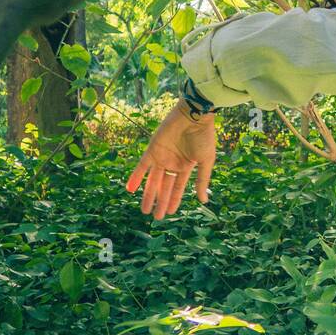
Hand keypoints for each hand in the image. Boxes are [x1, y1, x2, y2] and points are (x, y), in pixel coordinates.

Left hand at [126, 102, 215, 219]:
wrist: (194, 117)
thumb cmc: (203, 137)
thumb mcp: (206, 161)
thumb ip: (202, 181)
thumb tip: (203, 200)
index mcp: (186, 167)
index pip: (177, 187)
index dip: (173, 200)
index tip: (169, 213)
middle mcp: (172, 163)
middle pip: (164, 187)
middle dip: (160, 202)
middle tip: (156, 217)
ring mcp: (161, 157)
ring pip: (152, 180)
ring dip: (148, 195)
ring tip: (144, 210)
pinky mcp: (152, 150)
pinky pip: (141, 166)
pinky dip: (135, 177)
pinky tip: (130, 189)